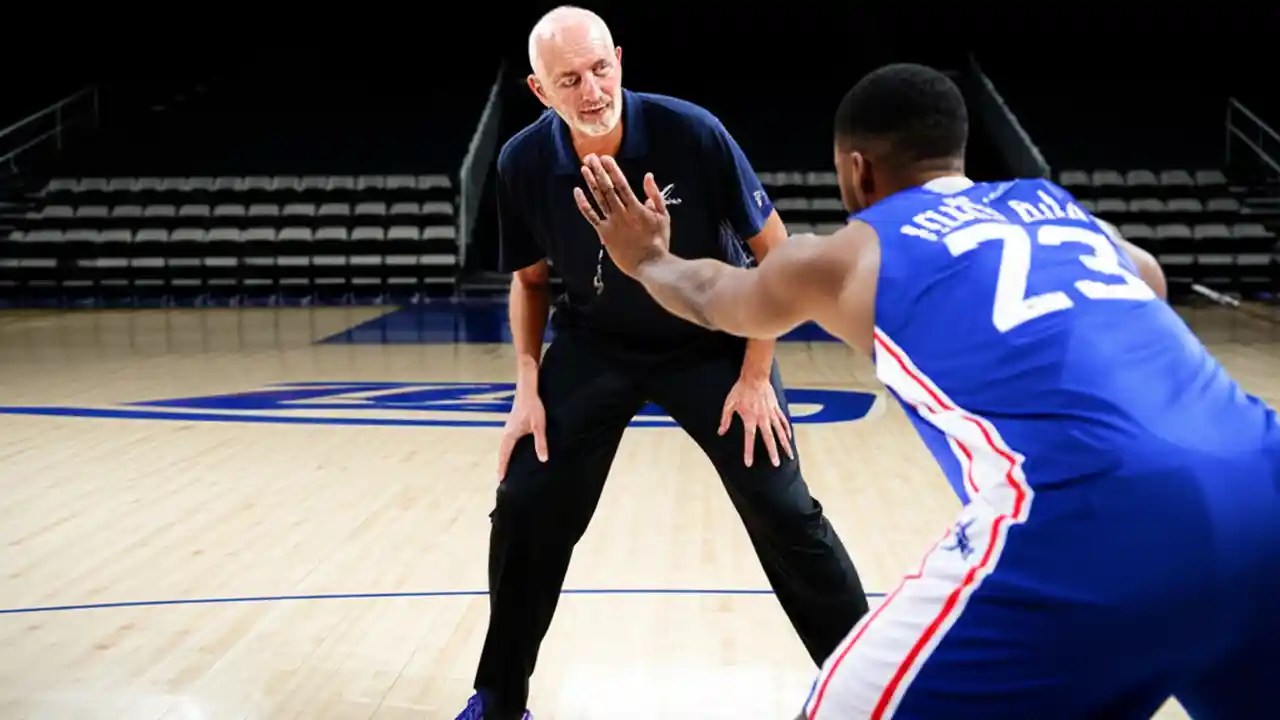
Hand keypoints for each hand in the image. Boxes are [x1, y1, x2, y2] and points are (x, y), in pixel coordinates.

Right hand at [496, 388, 547, 479]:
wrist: (528, 391)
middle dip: (501, 464)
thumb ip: (540, 443)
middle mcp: (506, 432)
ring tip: (504, 467)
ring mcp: (508, 428)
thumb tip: (543, 459)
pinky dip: (506, 449)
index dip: (502, 467)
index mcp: (510, 435)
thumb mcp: (539, 426)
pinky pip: (507, 441)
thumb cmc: (533, 407)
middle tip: (500, 477)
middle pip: (501, 452)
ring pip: (503, 446)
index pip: (504, 455)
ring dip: (503, 457)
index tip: (500, 479)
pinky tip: (512, 451)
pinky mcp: (512, 424)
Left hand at [573, 154, 671, 277]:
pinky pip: (591, 216)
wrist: (650, 265)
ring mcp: (611, 223)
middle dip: (598, 170)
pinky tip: (577, 191)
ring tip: (584, 168)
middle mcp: (621, 213)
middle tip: (590, 157)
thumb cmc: (659, 242)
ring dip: (590, 182)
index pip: (621, 183)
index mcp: (636, 207)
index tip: (605, 157)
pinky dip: (583, 203)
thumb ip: (655, 195)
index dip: (611, 169)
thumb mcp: (663, 216)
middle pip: (607, 187)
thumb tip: (648, 176)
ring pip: (598, 198)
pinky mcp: (604, 234)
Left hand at [720, 375, 793, 466]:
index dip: (749, 451)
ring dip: (785, 444)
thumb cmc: (740, 390)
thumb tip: (720, 432)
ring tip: (790, 455)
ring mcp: (771, 414)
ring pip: (780, 432)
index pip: (749, 438)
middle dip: (773, 452)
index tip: (749, 463)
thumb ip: (725, 419)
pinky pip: (783, 421)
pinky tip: (789, 439)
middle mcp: (762, 418)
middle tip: (776, 464)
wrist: (754, 376)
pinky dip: (787, 430)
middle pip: (769, 438)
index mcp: (750, 418)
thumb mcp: (729, 404)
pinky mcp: (776, 408)